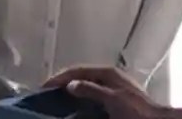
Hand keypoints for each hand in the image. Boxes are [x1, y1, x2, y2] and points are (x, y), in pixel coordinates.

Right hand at [45, 66, 159, 118]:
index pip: (78, 70)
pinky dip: (81, 98)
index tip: (44, 87)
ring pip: (86, 85)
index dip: (60, 77)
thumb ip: (91, 90)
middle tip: (47, 93)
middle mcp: (110, 77)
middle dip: (64, 82)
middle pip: (81, 75)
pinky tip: (75, 107)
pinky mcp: (115, 98)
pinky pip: (92, 94)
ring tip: (57, 99)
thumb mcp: (112, 99)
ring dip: (72, 90)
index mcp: (108, 73)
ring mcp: (113, 87)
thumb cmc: (137, 111)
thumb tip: (71, 85)